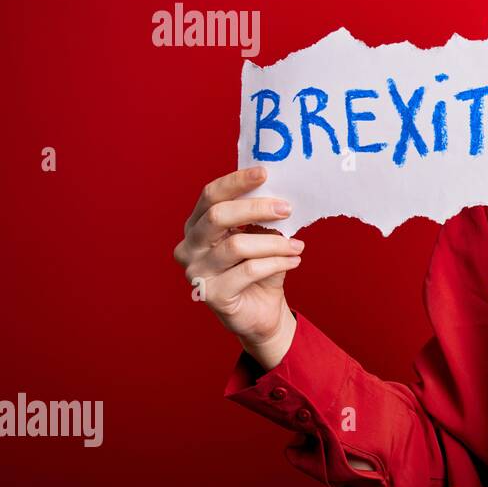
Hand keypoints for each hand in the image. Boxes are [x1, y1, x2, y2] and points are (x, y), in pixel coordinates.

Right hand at [172, 166, 302, 368]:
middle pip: (218, 216)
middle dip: (257, 208)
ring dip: (275, 243)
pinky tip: (293, 262)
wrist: (262, 313)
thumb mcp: (261, 238)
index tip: (264, 173)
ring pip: (237, 245)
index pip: (210, 196)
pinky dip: (276, 263)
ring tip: (298, 245)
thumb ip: (261, 218)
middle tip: (287, 208)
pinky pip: (248, 270)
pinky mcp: (211, 294)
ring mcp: (196, 271)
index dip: (236, 182)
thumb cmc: (259, 270)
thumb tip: (281, 196)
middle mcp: (189, 247)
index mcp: (197, 226)